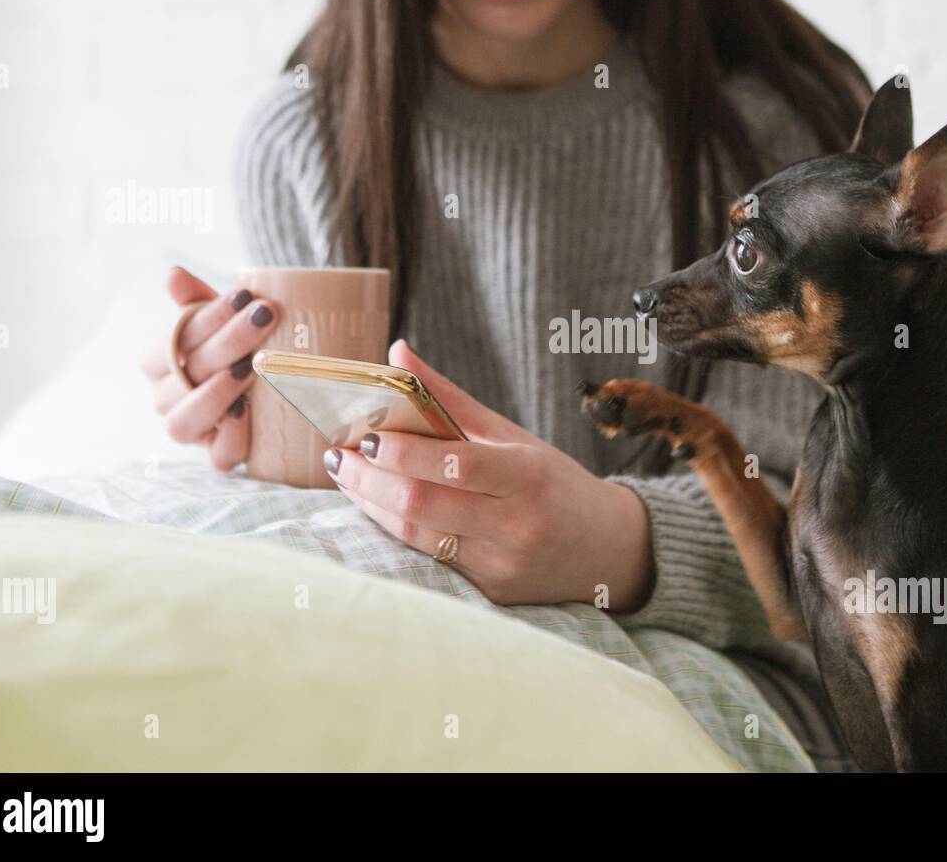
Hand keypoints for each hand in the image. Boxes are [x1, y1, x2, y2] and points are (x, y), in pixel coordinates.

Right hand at [141, 267, 279, 469]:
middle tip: (264, 318)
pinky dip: (231, 437)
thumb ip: (198, 300)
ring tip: (249, 368)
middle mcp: (165, 398)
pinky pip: (217, 456)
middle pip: (184, 376)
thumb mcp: (224, 321)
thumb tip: (174, 275)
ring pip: (183, 423)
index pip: (172, 340)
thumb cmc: (240, 347)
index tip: (246, 296)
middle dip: (226, 343)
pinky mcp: (218, 454)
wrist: (274, 384)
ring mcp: (191, 429)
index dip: (207, 318)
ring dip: (215, 394)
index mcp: (158, 361)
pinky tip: (248, 411)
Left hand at [325, 340, 655, 610]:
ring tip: (348, 477)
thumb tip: (396, 353)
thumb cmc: (554, 484)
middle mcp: (514, 525)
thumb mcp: (513, 437)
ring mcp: (501, 565)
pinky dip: (396, 531)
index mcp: (525, 477)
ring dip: (372, 504)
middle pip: (422, 503)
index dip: (403, 451)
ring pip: (416, 535)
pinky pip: (430, 561)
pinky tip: (376, 508)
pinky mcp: (490, 593)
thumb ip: (450, 399)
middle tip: (338, 456)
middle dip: (369, 479)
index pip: (454, 463)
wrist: (608, 550)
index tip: (364, 435)